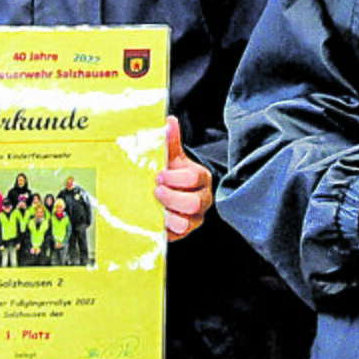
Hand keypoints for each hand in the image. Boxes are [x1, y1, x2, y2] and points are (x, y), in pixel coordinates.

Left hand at [156, 118, 211, 240]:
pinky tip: (156, 219)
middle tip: (156, 190)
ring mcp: (194, 219)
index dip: (175, 178)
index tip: (159, 175)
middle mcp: (203, 200)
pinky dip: (164, 229)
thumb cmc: (174, 175)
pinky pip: (176, 236)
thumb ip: (170, 141)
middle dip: (171, 197)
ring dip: (167, 214)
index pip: (194, 179)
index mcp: (202, 179)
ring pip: (186, 224)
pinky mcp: (183, 233)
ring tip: (156, 207)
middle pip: (194, 203)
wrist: (175, 194)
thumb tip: (169, 121)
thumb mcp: (173, 158)